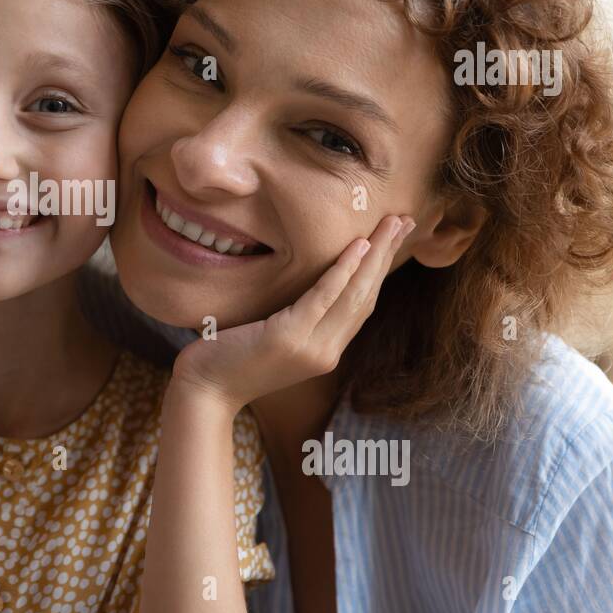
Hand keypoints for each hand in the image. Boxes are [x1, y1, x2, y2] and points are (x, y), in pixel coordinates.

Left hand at [170, 213, 414, 413]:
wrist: (205, 391)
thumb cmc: (228, 360)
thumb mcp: (272, 339)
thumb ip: (296, 320)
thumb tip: (306, 288)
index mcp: (325, 351)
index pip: (363, 306)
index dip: (381, 272)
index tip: (395, 240)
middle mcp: (325, 352)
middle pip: (367, 296)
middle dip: (388, 256)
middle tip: (407, 221)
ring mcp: (310, 348)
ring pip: (353, 295)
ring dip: (376, 256)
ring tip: (393, 224)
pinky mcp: (289, 338)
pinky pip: (323, 298)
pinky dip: (343, 271)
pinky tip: (359, 246)